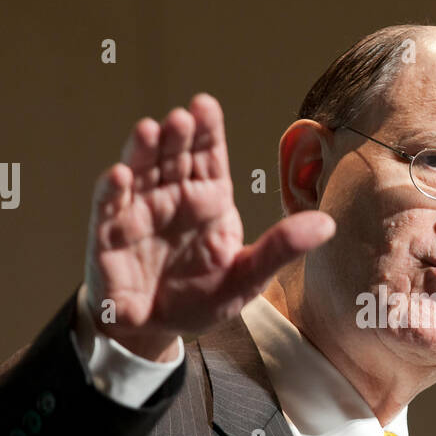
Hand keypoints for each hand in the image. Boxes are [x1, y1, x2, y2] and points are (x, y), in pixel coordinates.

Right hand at [83, 93, 333, 359]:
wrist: (154, 330)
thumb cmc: (200, 300)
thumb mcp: (248, 278)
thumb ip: (282, 248)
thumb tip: (328, 224)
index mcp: (209, 201)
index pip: (209, 157)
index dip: (207, 131)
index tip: (205, 105)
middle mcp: (173, 197)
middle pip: (174, 156)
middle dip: (176, 135)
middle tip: (182, 118)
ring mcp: (139, 211)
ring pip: (140, 171)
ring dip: (142, 150)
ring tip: (149, 130)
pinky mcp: (108, 233)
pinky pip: (107, 206)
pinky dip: (111, 190)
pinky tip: (119, 175)